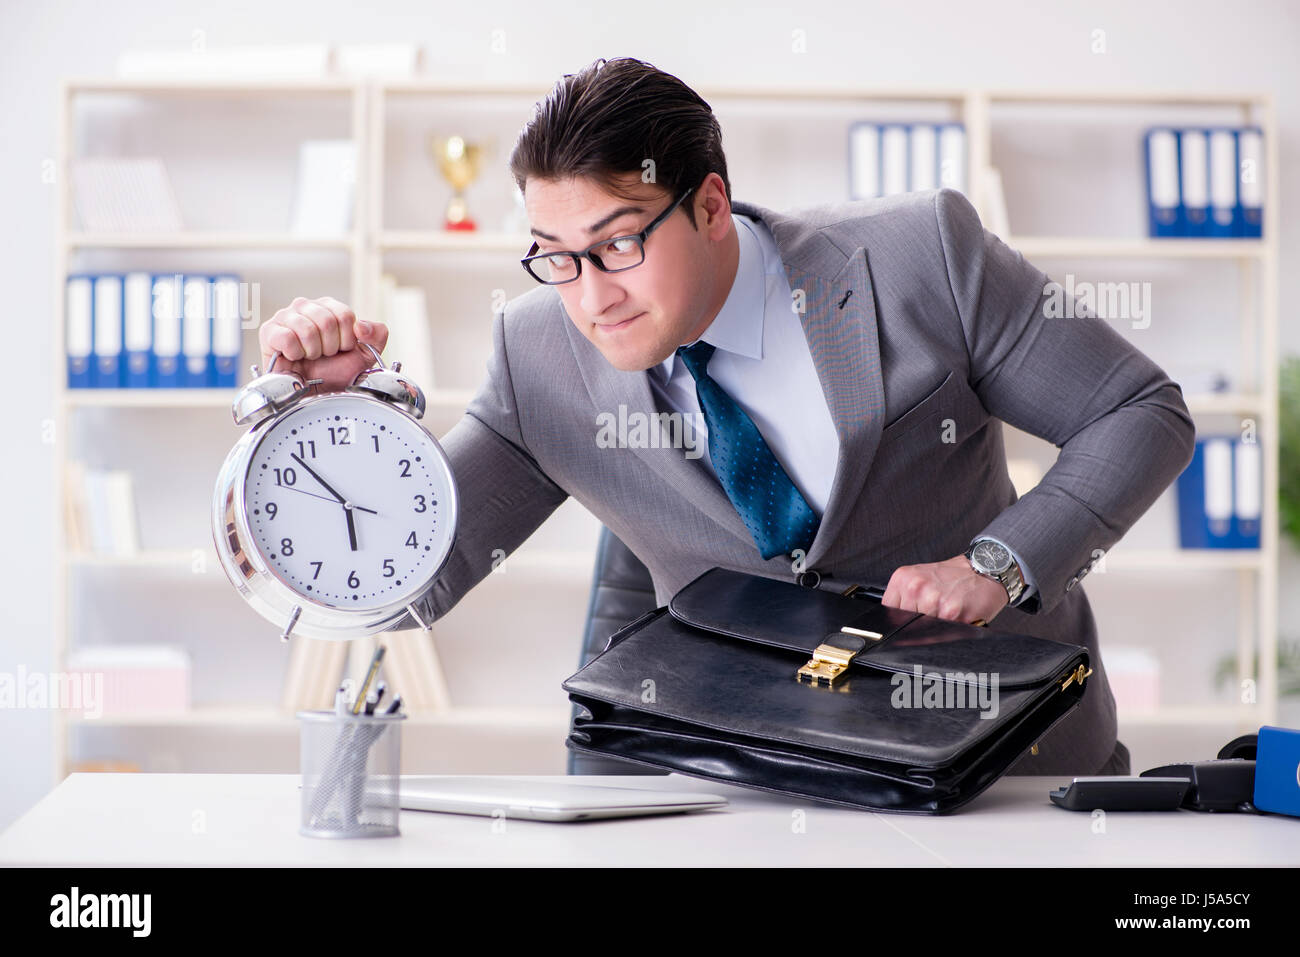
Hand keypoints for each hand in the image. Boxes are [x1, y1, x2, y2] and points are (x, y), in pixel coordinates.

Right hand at [258, 296, 388, 392]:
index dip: (347, 339)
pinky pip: (286, 337)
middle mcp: (306, 307)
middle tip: (324, 355)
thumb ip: (377, 334)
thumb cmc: (335, 372)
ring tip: (310, 357)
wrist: (314, 393)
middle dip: (330, 346)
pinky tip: (294, 356)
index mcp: (328, 307)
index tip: (342, 350)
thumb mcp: (366, 354)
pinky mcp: (269, 331)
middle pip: (327, 321)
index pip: (344, 315)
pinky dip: (294, 352)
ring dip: (313, 351)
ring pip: (307, 329)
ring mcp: (285, 316)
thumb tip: (362, 326)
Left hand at [882, 554, 1008, 624]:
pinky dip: (949, 631)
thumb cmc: (952, 576)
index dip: (898, 622)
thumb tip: (892, 626)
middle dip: (917, 626)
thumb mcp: (920, 578)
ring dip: (934, 629)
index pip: (887, 613)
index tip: (908, 623)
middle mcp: (916, 587)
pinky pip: (941, 634)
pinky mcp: (951, 613)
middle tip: (933, 613)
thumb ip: (903, 599)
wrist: (983, 570)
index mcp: (903, 578)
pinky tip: (955, 617)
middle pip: (904, 624)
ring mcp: (933, 600)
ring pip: (922, 631)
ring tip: (944, 613)